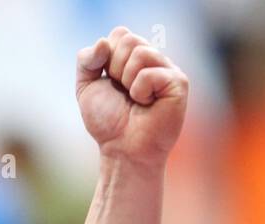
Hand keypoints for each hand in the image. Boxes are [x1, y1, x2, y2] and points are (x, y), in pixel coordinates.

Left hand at [76, 27, 187, 165]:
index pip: (120, 34)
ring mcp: (168, 69)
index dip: (106, 57)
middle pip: (129, 40)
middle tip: (122, 92)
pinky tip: (147, 104)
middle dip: (115, 69)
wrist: (122, 149)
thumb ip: (86, 60)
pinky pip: (149, 73)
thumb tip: (103, 42)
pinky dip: (140, 91)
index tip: (109, 81)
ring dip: (127, 81)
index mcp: (134, 57)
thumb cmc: (108, 121)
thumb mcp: (86, 87)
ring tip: (135, 99)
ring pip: (140, 53)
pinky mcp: (178, 82)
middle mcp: (154, 59)